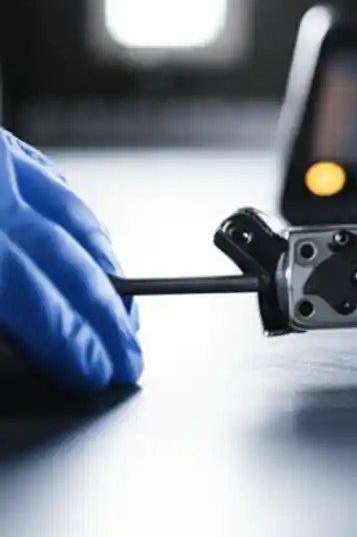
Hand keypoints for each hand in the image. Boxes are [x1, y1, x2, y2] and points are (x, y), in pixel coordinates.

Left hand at [0, 130, 141, 391]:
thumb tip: (32, 341)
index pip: (36, 296)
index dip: (75, 340)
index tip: (101, 370)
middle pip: (68, 257)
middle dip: (107, 313)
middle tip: (129, 354)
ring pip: (72, 216)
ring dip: (104, 268)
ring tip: (121, 312)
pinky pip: (51, 181)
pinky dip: (77, 222)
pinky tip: (88, 248)